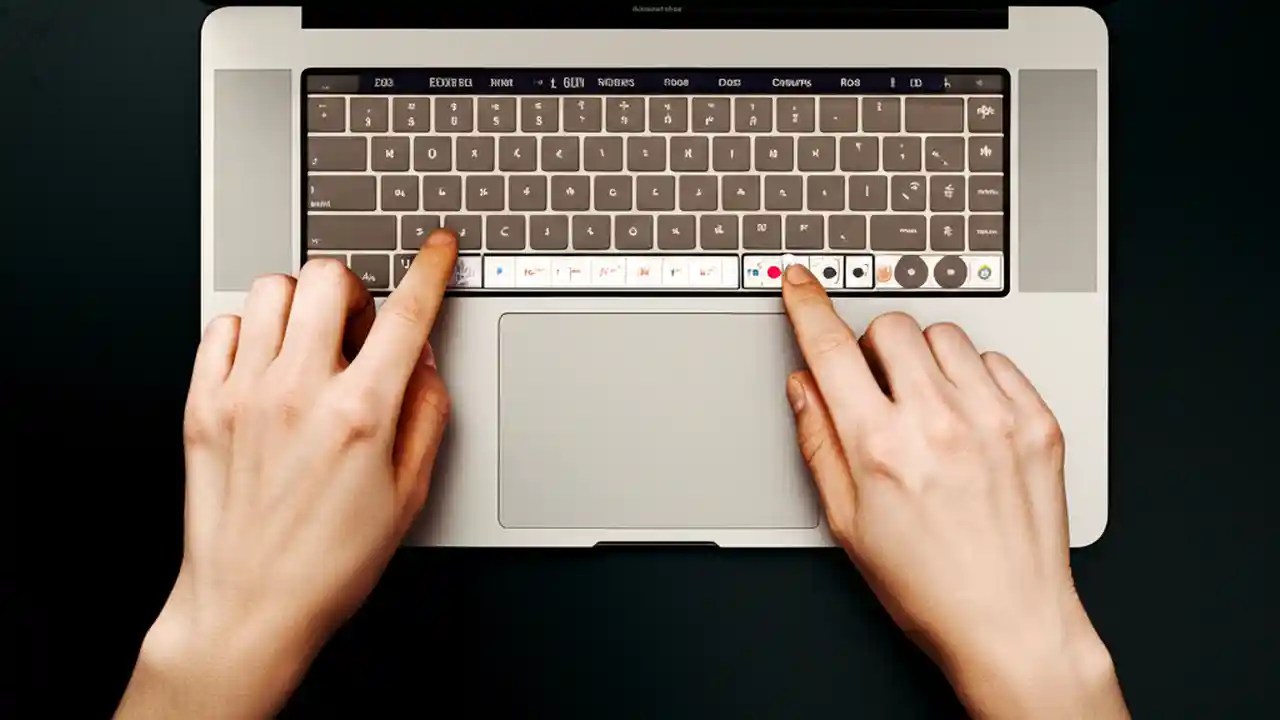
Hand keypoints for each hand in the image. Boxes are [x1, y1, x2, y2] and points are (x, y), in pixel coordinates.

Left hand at [116, 230, 458, 718]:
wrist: (248, 606)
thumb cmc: (328, 563)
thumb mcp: (408, 495)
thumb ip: (426, 416)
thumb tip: (426, 363)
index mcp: (361, 415)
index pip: (407, 314)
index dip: (431, 269)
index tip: (437, 248)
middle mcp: (299, 392)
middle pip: (329, 278)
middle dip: (355, 288)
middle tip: (358, 325)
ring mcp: (244, 394)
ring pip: (272, 289)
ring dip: (300, 303)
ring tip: (309, 342)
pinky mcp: (203, 405)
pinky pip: (224, 327)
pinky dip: (250, 331)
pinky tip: (266, 364)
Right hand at [779, 264, 1127, 719]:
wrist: (1011, 622)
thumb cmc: (927, 584)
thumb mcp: (847, 521)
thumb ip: (819, 441)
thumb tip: (804, 384)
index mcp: (880, 446)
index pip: (831, 349)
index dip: (808, 305)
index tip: (800, 282)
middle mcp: (938, 422)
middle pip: (892, 328)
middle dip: (873, 344)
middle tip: (878, 383)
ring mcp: (994, 418)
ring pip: (946, 336)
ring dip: (926, 357)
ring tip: (929, 405)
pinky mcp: (1036, 424)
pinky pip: (997, 361)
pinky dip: (976, 377)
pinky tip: (969, 419)